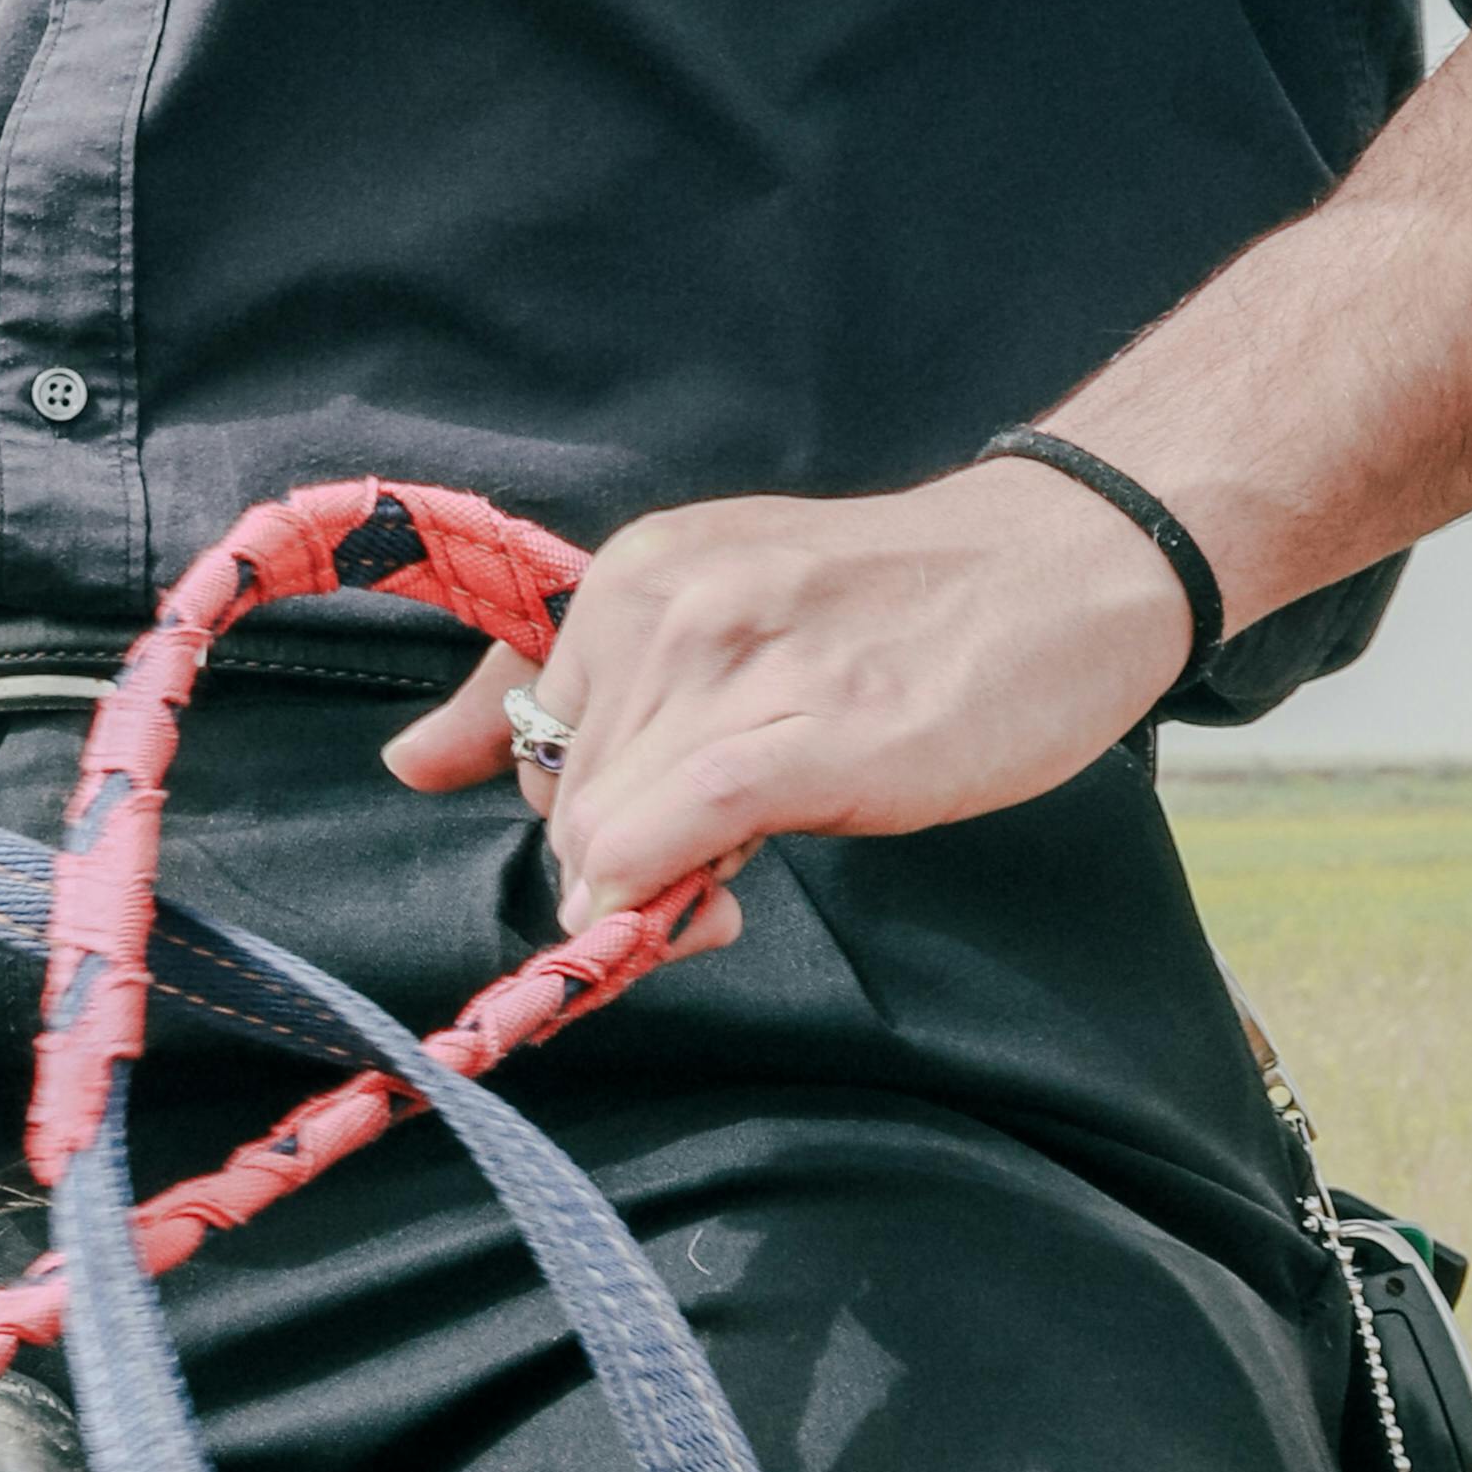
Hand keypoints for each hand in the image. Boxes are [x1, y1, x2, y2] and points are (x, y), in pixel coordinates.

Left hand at [381, 464, 1194, 917]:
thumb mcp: (709, 604)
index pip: (525, 737)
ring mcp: (741, 668)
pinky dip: (664, 891)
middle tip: (721, 858)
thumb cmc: (889, 604)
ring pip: (606, 836)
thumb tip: (411, 765)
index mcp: (634, 575)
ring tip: (752, 856)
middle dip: (620, 856)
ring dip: (659, 887)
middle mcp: (668, 607)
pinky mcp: (815, 736)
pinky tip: (709, 904)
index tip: (643, 838)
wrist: (1060, 567)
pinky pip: (675, 837)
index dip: (575, 814)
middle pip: (563, 800)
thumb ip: (560, 687)